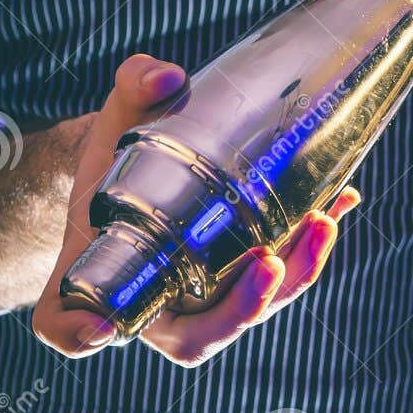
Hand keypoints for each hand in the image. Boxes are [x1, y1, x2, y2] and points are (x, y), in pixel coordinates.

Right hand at [31, 53, 359, 361]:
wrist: (152, 171)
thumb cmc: (120, 158)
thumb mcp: (116, 119)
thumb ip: (131, 89)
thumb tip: (165, 78)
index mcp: (99, 279)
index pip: (70, 328)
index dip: (80, 334)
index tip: (100, 327)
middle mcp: (155, 304)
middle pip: (199, 334)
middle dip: (242, 306)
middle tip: (269, 261)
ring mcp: (209, 299)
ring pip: (253, 309)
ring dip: (295, 274)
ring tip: (323, 221)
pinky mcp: (250, 280)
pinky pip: (285, 276)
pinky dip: (313, 245)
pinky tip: (342, 201)